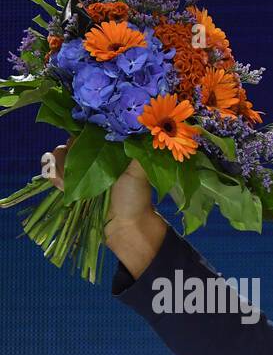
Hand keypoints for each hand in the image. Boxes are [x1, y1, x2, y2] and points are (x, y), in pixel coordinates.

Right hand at [49, 136, 163, 277]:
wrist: (127, 227)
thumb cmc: (136, 198)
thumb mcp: (138, 170)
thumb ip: (130, 148)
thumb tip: (120, 127)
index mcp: (108, 148)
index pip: (86, 131)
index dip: (81, 136)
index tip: (83, 146)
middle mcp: (92, 156)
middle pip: (69, 142)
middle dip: (70, 155)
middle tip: (81, 170)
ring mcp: (79, 171)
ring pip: (57, 156)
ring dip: (62, 169)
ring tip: (72, 185)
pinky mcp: (69, 185)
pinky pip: (52, 172)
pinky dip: (55, 178)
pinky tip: (65, 189)